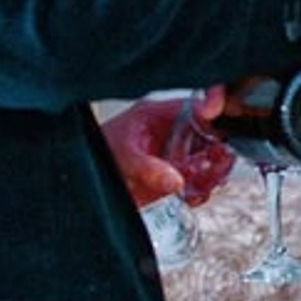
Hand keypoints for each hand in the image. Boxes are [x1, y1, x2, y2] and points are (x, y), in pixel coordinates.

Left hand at [101, 89, 231, 208]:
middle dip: (218, 151)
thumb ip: (148, 168)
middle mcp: (172, 134)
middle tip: (216, 164)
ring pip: (210, 160)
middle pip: (211, 136)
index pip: (197, 106)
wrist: (82, 181)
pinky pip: (199, 182)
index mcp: (159, 116)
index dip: (214, 109)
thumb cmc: (96, 154)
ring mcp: (175, 156)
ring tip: (204, 183)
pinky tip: (192, 195)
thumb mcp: (121, 156)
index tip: (218, 120)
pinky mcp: (174, 178)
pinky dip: (201, 191)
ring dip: (213, 174)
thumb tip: (175, 180)